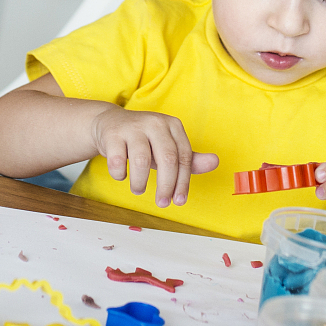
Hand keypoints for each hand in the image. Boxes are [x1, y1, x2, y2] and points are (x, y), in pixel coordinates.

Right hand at [88, 107, 219, 207]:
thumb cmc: (144, 141)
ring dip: (140, 183)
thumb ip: (191, 159)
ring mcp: (133, 127)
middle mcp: (155, 122)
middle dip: (166, 186)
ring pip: (141, 161)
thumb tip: (215, 162)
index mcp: (172, 126)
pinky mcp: (112, 134)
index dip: (183, 182)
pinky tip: (122, 175)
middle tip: (162, 203)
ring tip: (138, 189)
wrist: (110, 123)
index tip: (179, 201)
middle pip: (167, 159)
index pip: (184, 157)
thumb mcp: (167, 149)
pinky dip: (120, 174)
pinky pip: (118, 161)